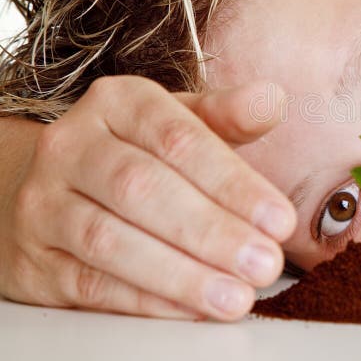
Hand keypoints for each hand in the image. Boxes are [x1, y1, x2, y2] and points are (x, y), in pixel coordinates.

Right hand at [0, 75, 295, 320]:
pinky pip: (90, 284)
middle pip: (143, 189)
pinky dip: (145, 300)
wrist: (53, 188)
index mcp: (117, 103)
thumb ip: (228, 117)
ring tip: (236, 295)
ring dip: (181, 274)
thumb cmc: (137, 153)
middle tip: (265, 264)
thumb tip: (272, 100)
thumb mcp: (182, 123)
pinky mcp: (33, 260)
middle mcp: (71, 146)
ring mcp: (43, 203)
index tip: (280, 220)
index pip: (180, 140)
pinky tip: (192, 308)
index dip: (234, 184)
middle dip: (212, 232)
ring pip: (110, 242)